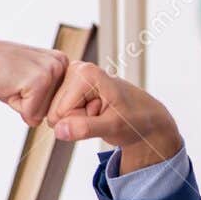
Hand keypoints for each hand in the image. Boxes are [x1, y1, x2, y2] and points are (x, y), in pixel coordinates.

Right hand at [0, 37, 66, 125]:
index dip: (36, 101)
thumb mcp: (32, 80)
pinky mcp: (40, 81)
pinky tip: (8, 85)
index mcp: (62, 62)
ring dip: (23, 105)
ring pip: (43, 114)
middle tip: (15, 82)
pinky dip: (16, 106)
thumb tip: (59, 120)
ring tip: (12, 83)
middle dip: (31, 104)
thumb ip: (50, 95)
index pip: (58, 104)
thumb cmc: (0, 71)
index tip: (22, 81)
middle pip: (53, 110)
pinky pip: (32, 114)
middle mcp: (62, 64)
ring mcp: (52, 71)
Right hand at [46, 61, 182, 172]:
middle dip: (78, 120)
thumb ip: (85, 128)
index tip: (102, 113)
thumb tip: (59, 130)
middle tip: (101, 114)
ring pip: (57, 115)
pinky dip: (77, 118)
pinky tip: (94, 111)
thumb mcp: (113, 127)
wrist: (144, 116)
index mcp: (85, 73)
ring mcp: (71, 78)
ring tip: (100, 112)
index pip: (60, 112)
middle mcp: (76, 70)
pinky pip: (61, 113)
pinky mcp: (70, 86)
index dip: (81, 120)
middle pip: (56, 112)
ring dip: (79, 119)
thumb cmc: (134, 119)